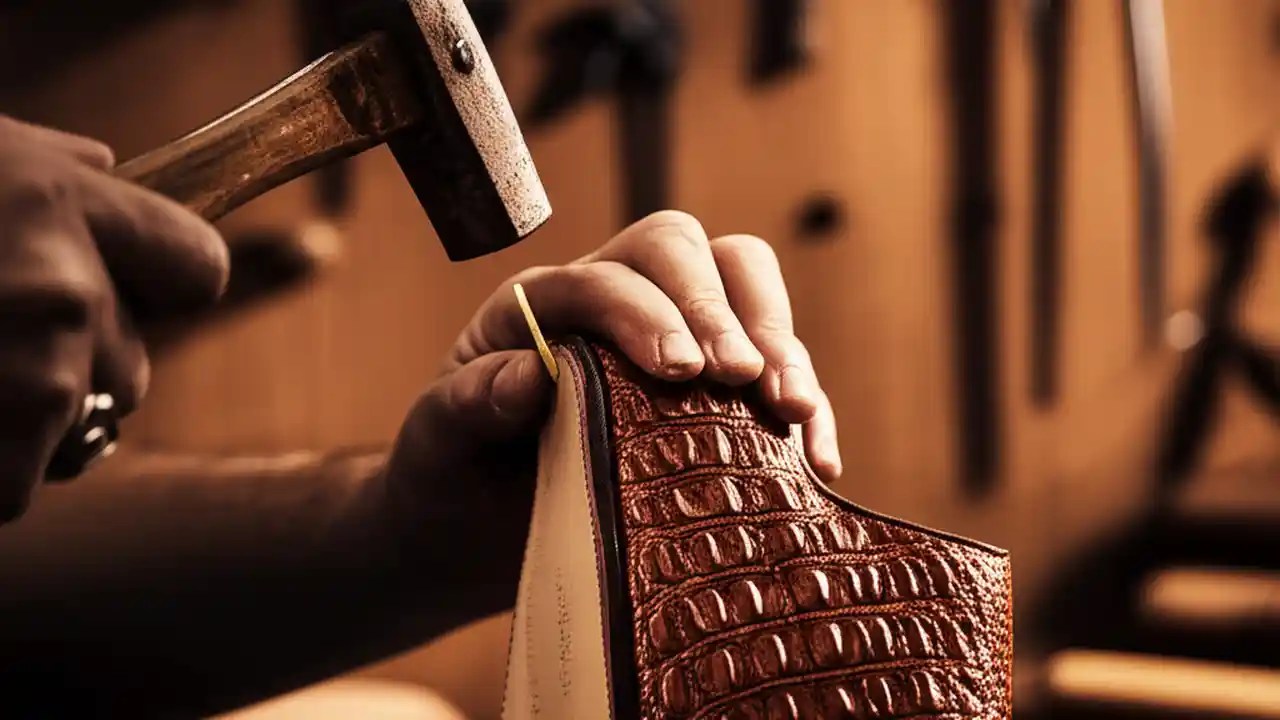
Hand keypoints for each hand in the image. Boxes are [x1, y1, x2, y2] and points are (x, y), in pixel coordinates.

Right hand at [0, 116, 227, 518]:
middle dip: (72, 365)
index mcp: (63, 204)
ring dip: (27, 420)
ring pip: (86, 426)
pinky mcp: (5, 446)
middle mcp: (69, 287)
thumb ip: (55, 172)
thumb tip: (107, 160)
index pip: (200, 268)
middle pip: (134, 365)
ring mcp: (38, 373)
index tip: (118, 286)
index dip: (159, 282)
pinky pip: (25, 483)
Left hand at [383, 210, 839, 612]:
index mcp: (546, 302)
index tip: (680, 371)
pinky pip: (778, 374)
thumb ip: (469, 402)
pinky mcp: (718, 398)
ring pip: (747, 289)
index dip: (647, 311)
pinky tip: (816, 457)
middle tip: (741, 377)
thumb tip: (527, 378)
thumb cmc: (454, 469)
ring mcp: (676, 344)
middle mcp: (618, 304)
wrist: (472, 526)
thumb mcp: (440, 438)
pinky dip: (807, 408)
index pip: (609, 276)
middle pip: (690, 253)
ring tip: (788, 408)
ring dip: (780, 342)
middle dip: (722, 310)